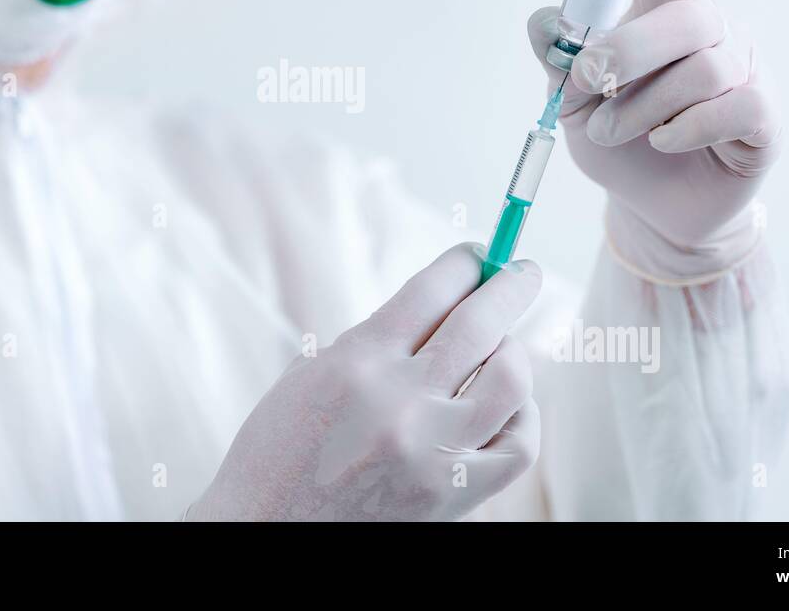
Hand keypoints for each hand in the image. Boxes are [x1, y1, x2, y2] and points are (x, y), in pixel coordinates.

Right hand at [188, 244, 540, 520]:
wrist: (264, 534)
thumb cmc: (277, 453)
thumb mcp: (309, 378)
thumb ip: (371, 343)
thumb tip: (440, 310)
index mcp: (357, 361)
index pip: (432, 290)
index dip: (464, 262)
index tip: (478, 254)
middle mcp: (399, 400)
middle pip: (480, 322)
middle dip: (510, 286)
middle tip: (523, 272)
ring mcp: (431, 450)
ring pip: (511, 380)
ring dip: (515, 350)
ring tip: (506, 346)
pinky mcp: (451, 495)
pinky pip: (518, 446)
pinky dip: (523, 416)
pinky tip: (508, 406)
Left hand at [527, 0, 781, 271]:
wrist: (651, 208)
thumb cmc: (619, 141)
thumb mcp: (572, 102)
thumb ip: (558, 59)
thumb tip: (544, 19)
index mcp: (664, 10)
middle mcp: (712, 28)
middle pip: (682, 14)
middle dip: (624, 51)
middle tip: (585, 84)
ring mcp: (745, 68)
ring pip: (702, 66)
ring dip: (640, 106)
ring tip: (611, 131)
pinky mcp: (765, 115)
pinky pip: (735, 104)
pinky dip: (686, 127)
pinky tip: (664, 141)